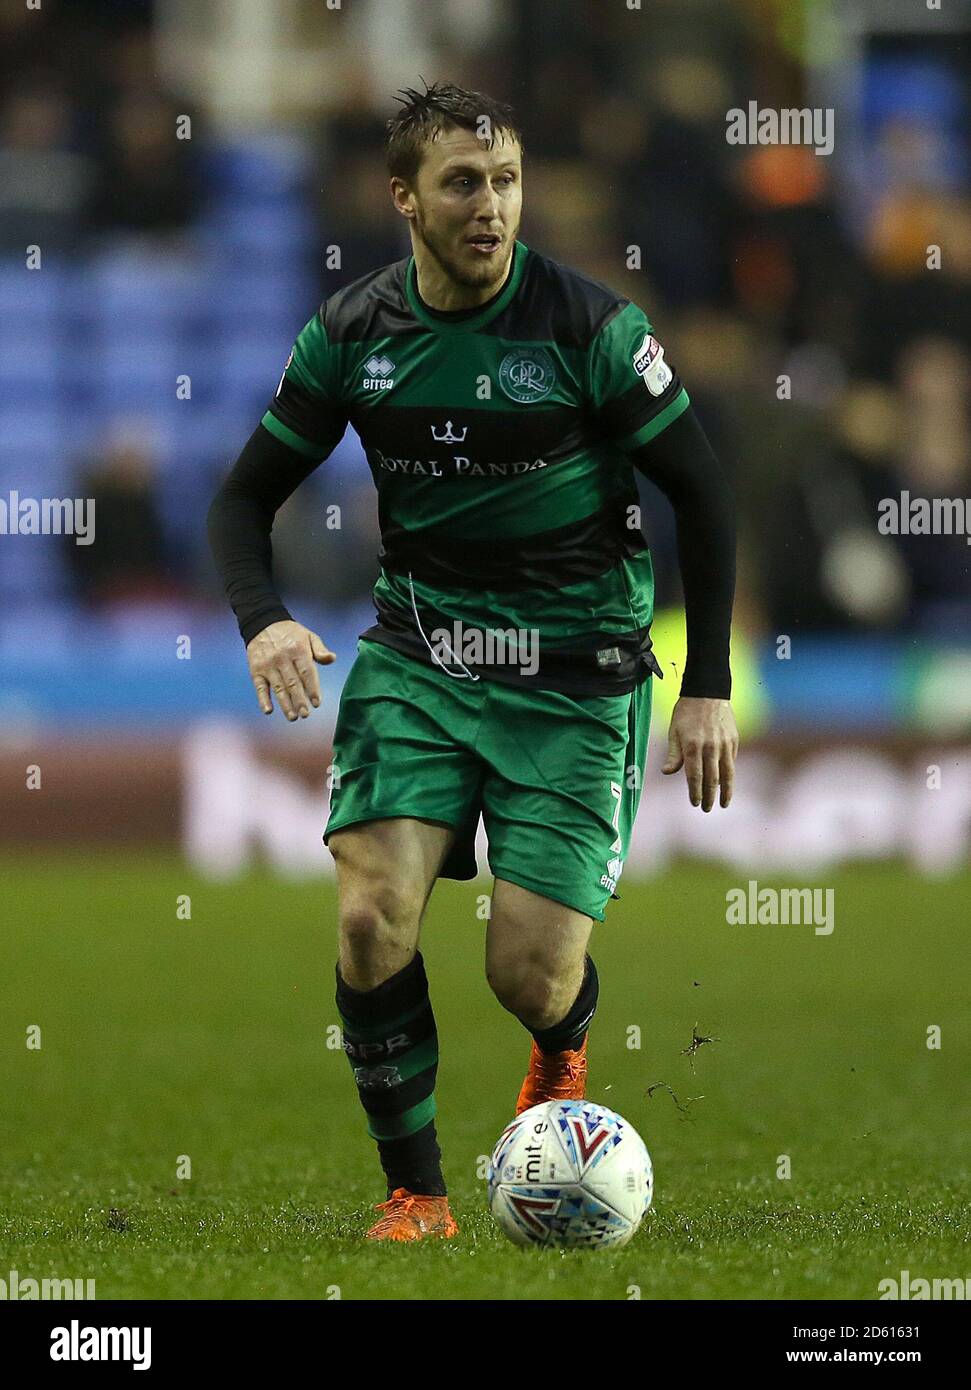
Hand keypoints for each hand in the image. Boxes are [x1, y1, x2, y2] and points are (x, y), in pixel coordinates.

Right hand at [246, 620, 334, 720]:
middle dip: (299, 700)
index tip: (317, 703)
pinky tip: (268, 711)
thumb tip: (332, 659)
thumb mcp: (308, 636)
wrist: (262, 623)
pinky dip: (263, 699)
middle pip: (292, 683)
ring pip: (278, 687)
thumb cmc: (291, 633)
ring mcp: (268, 665)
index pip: (307, 672)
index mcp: (298, 650)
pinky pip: (259, 687)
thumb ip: (320, 649)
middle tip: (305, 714)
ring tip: (293, 717)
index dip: (312, 688)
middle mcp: (282, 659)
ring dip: (285, 704)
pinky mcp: (256, 670)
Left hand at [662, 696, 737, 810]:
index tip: (694, 803)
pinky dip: (729, 774)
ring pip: (728, 774)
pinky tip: (726, 783)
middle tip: (706, 808)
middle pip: (712, 779)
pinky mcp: (734, 740)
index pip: (695, 776)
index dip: (695, 792)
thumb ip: (674, 754)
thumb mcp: (674, 731)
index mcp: (693, 746)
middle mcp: (711, 747)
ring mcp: (725, 744)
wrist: (708, 692)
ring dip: (726, 792)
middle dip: (709, 797)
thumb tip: (667, 772)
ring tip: (723, 804)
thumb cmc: (686, 712)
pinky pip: (731, 761)